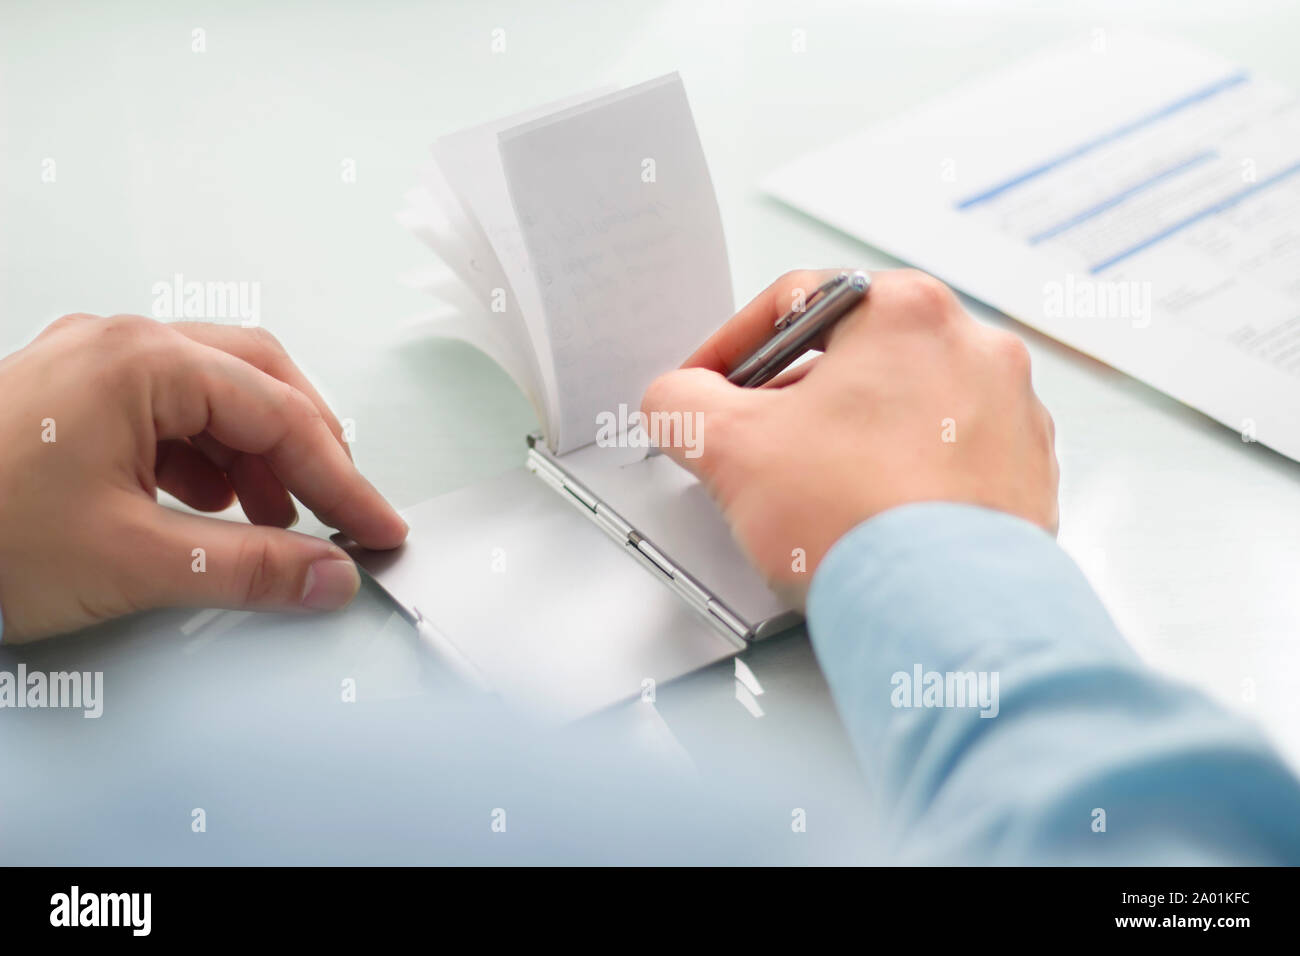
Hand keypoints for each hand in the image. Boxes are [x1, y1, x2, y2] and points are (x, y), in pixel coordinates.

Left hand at [0, 314, 407, 641]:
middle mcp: (121, 346)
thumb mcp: (133, 560)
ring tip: (278, 519)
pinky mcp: (74, 398)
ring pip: (217, 392)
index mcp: (142, 361)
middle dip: (309, 449)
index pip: (282, 415)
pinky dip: (211, 457)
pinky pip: (171, 411)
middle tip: (341, 511)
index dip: (344, 480)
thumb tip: (327, 575)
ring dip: (261, 455)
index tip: (377, 527)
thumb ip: (250, 567)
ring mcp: (93, 366)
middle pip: (259, 380)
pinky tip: (213, 504)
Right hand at [641, 269, 1057, 600]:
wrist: (944, 615)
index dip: (731, 350)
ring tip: (816, 491)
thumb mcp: (728, 448)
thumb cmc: (863, 524)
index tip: (711, 388)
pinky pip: (945, 456)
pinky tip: (870, 516)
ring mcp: (1010, 411)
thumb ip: (681, 404)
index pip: (794, 304)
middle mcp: (974, 348)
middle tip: (758, 445)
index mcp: (908, 311)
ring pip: (902, 405)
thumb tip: (679, 403)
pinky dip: (902, 476)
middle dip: (794, 397)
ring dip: (850, 437)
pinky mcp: (1026, 472)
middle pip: (854, 355)